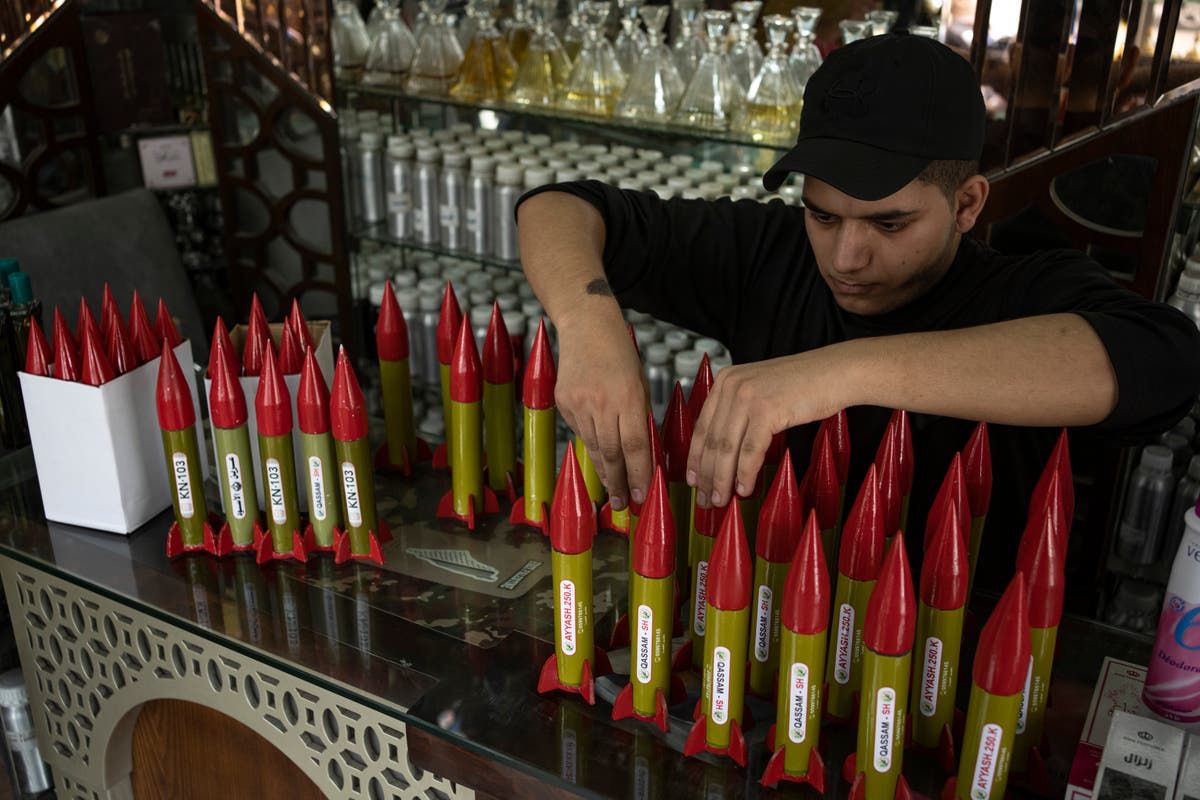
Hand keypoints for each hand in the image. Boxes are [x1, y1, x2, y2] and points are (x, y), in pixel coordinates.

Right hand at [555, 309, 651, 509]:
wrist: (587, 326)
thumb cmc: (621, 354)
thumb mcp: (640, 383)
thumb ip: (641, 417)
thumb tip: (643, 455)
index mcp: (629, 397)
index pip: (636, 446)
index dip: (639, 474)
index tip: (641, 494)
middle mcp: (603, 402)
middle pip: (612, 453)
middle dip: (618, 482)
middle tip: (622, 504)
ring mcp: (579, 403)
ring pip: (594, 447)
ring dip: (604, 471)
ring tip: (611, 490)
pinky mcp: (563, 402)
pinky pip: (580, 431)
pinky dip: (591, 445)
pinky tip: (598, 456)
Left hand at [686, 345, 852, 507]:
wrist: (836, 373)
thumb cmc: (804, 385)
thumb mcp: (760, 390)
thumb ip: (738, 410)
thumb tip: (723, 451)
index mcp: (726, 380)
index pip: (702, 426)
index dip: (695, 458)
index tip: (693, 480)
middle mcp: (732, 385)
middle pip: (712, 441)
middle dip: (706, 475)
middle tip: (705, 499)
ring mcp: (748, 397)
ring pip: (727, 449)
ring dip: (722, 480)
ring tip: (720, 500)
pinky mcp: (767, 410)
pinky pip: (750, 451)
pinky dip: (745, 474)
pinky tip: (744, 489)